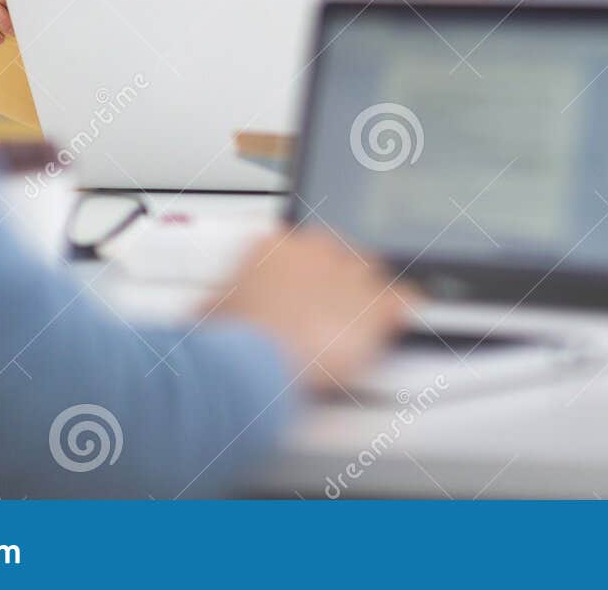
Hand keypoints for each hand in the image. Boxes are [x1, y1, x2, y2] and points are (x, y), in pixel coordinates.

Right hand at [209, 227, 414, 392]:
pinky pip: (406, 299)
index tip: (308, 294)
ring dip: (368, 299)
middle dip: (341, 284)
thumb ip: (217, 304)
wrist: (248, 362)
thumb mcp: (209, 312)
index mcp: (275, 246)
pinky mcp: (374, 306)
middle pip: (343, 256)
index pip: (307, 248)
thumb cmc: (227, 340)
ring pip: (373, 276)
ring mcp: (348, 275)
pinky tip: (406, 318)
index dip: (311, 276)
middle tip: (331, 315)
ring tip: (359, 325)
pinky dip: (406, 310)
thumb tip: (201, 313)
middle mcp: (315, 251)